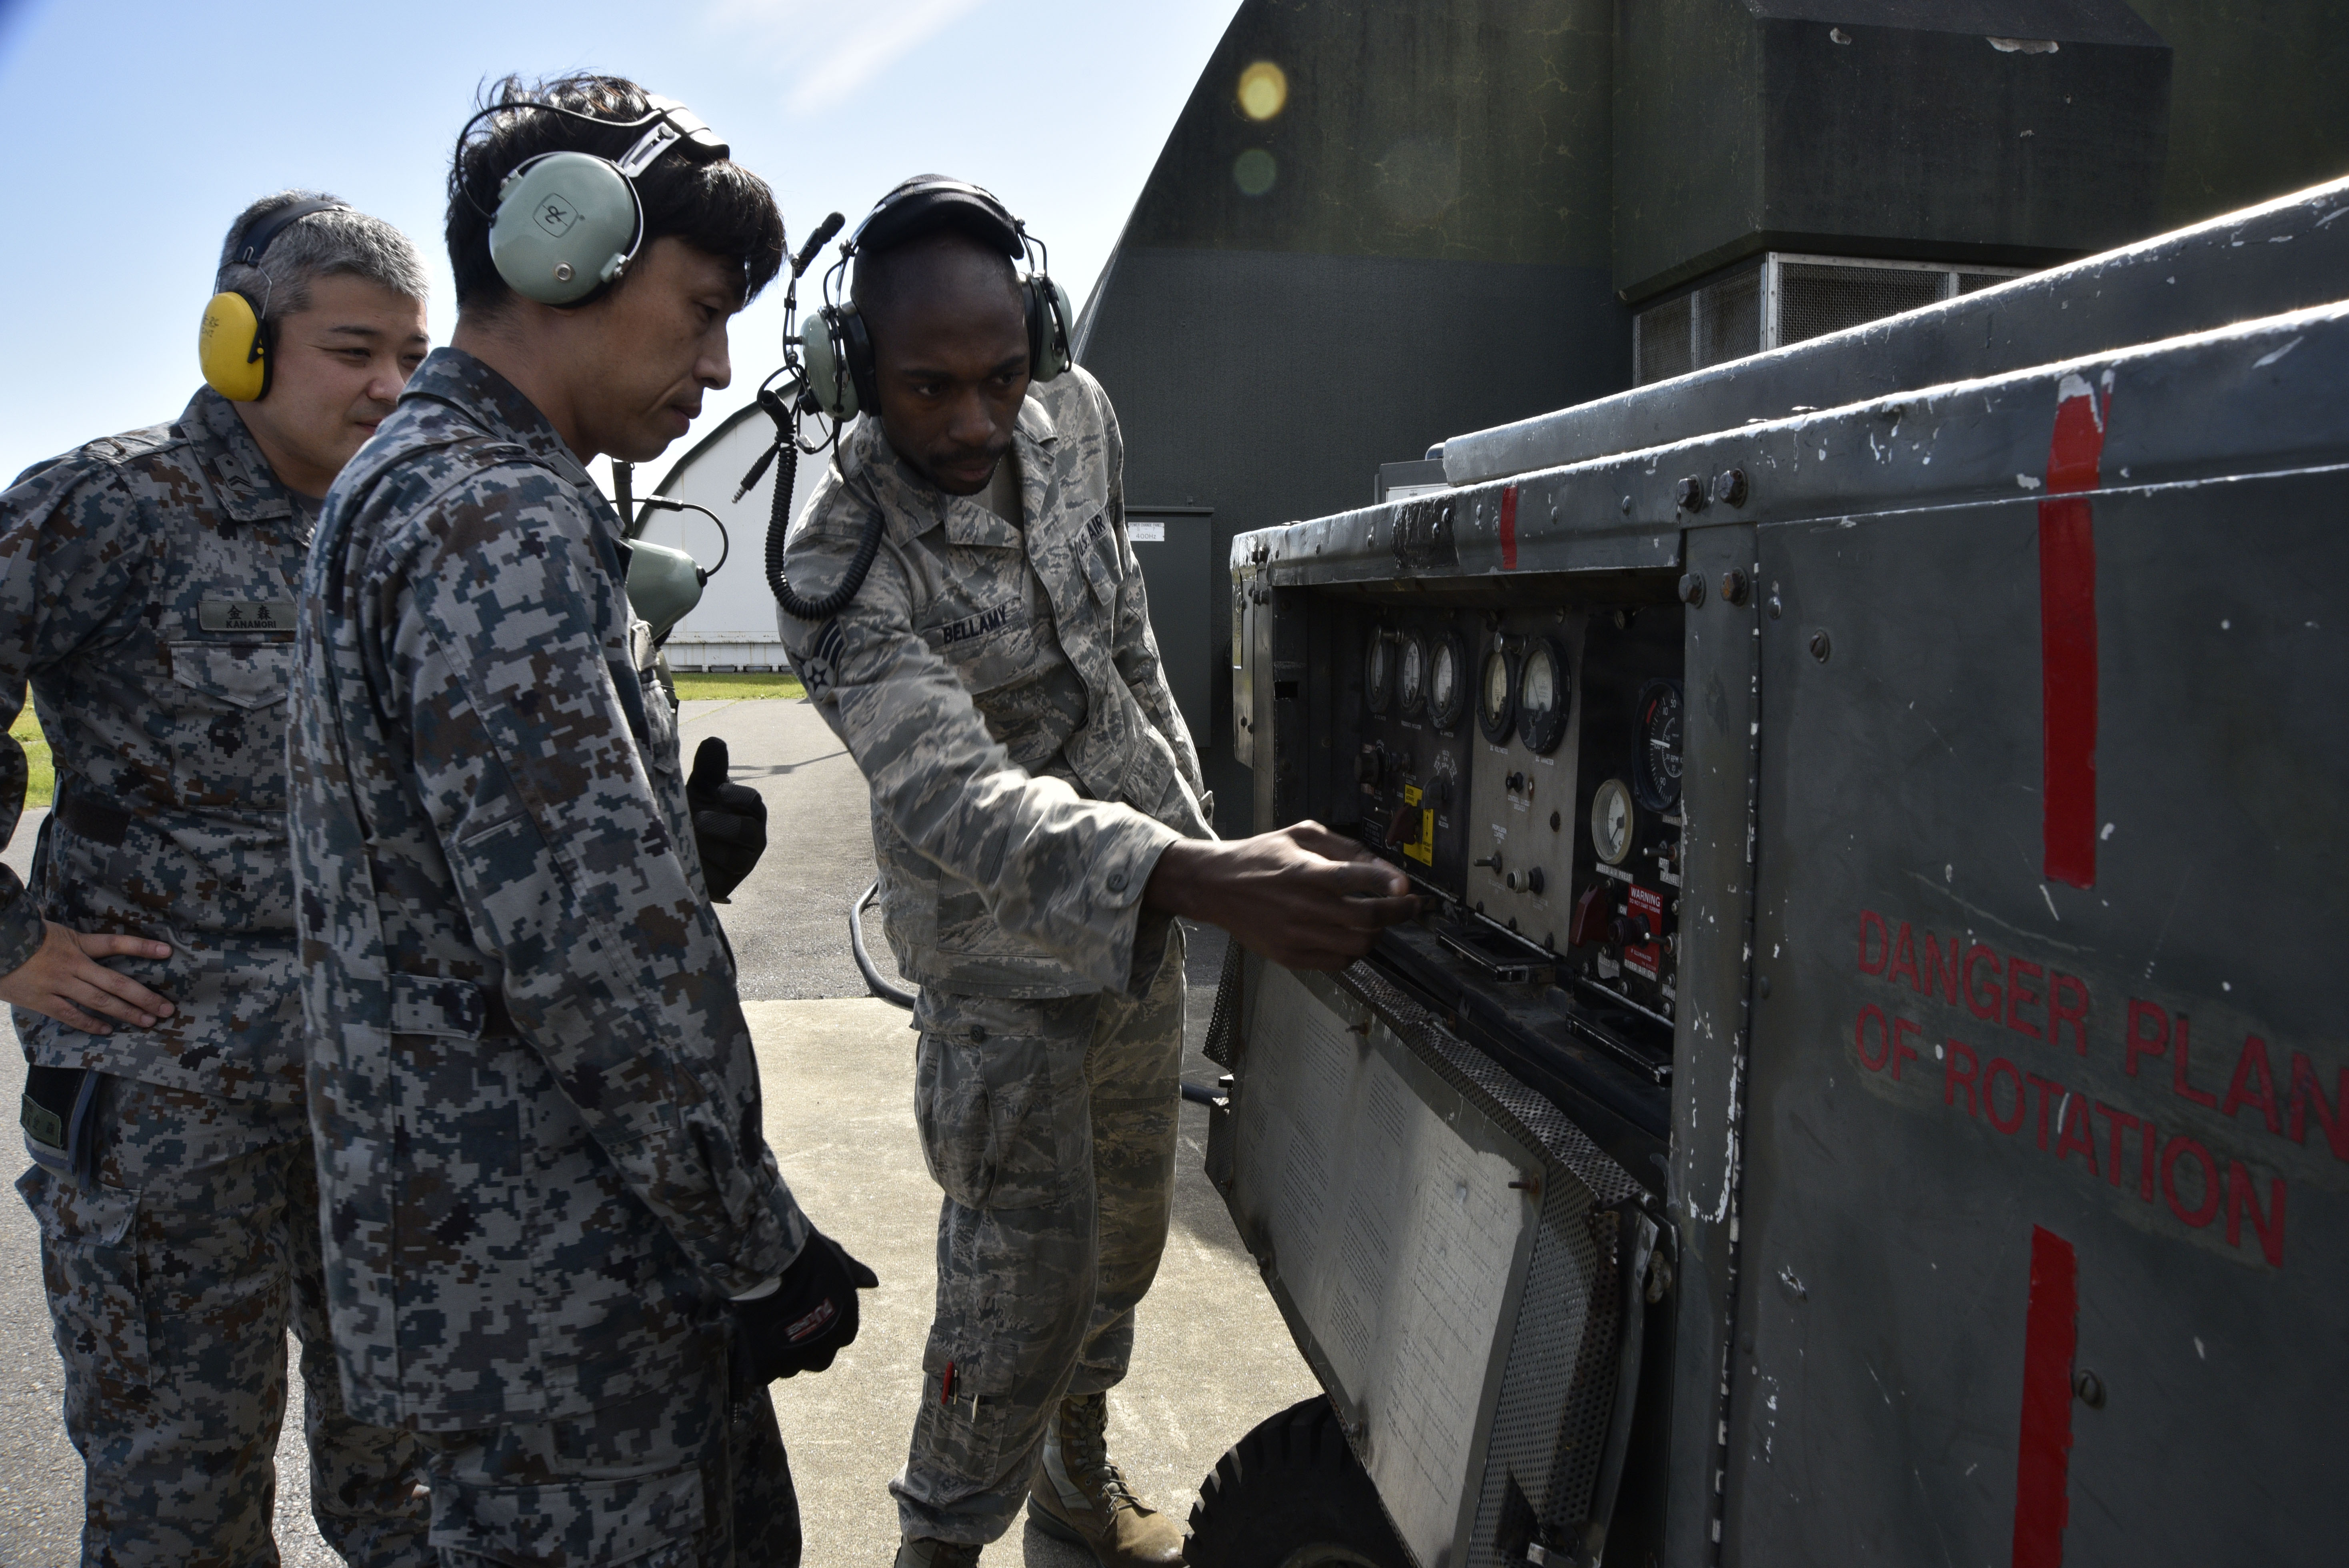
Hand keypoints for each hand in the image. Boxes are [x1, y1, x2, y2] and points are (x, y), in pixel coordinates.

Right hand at [0, 921, 172, 1032]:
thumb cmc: (22, 936)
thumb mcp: (51, 928)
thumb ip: (74, 936)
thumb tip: (88, 933)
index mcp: (76, 943)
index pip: (116, 943)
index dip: (142, 947)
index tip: (167, 951)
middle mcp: (73, 964)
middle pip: (117, 982)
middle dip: (145, 997)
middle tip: (167, 1009)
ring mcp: (58, 984)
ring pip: (100, 1002)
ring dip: (126, 1013)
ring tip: (148, 1022)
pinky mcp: (42, 1000)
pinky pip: (71, 1015)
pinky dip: (91, 1024)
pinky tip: (108, 1030)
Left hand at [687, 737, 767, 901]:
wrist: (673, 850)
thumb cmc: (691, 813)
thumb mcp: (698, 790)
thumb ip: (709, 769)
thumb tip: (714, 741)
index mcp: (748, 812)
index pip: (752, 802)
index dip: (737, 796)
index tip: (718, 791)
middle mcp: (751, 840)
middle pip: (750, 834)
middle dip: (726, 826)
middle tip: (698, 819)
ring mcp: (741, 866)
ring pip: (734, 861)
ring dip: (708, 848)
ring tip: (684, 841)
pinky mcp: (725, 887)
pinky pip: (718, 882)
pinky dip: (701, 870)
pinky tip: (683, 862)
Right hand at [732, 1231, 879, 1388]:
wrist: (773, 1260)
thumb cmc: (808, 1255)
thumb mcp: (837, 1260)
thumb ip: (854, 1274)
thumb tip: (873, 1282)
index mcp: (846, 1328)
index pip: (837, 1339)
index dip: (819, 1327)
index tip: (802, 1312)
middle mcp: (827, 1350)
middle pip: (817, 1360)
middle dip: (803, 1347)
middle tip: (784, 1324)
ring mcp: (796, 1362)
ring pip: (789, 1367)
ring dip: (779, 1354)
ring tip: (764, 1326)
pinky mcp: (767, 1368)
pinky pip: (762, 1371)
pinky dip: (756, 1359)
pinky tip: (751, 1335)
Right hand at [1144, 821, 1420, 970]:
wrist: (1216, 887)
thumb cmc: (1260, 857)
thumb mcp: (1301, 835)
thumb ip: (1345, 847)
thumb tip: (1381, 865)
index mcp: (1306, 872)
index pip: (1356, 878)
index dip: (1387, 883)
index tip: (1407, 886)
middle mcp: (1303, 907)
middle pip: (1366, 918)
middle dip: (1398, 912)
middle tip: (1409, 905)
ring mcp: (1297, 936)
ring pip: (1357, 946)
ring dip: (1377, 934)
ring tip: (1377, 922)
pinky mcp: (1290, 956)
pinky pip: (1337, 963)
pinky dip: (1353, 952)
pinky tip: (1351, 937)